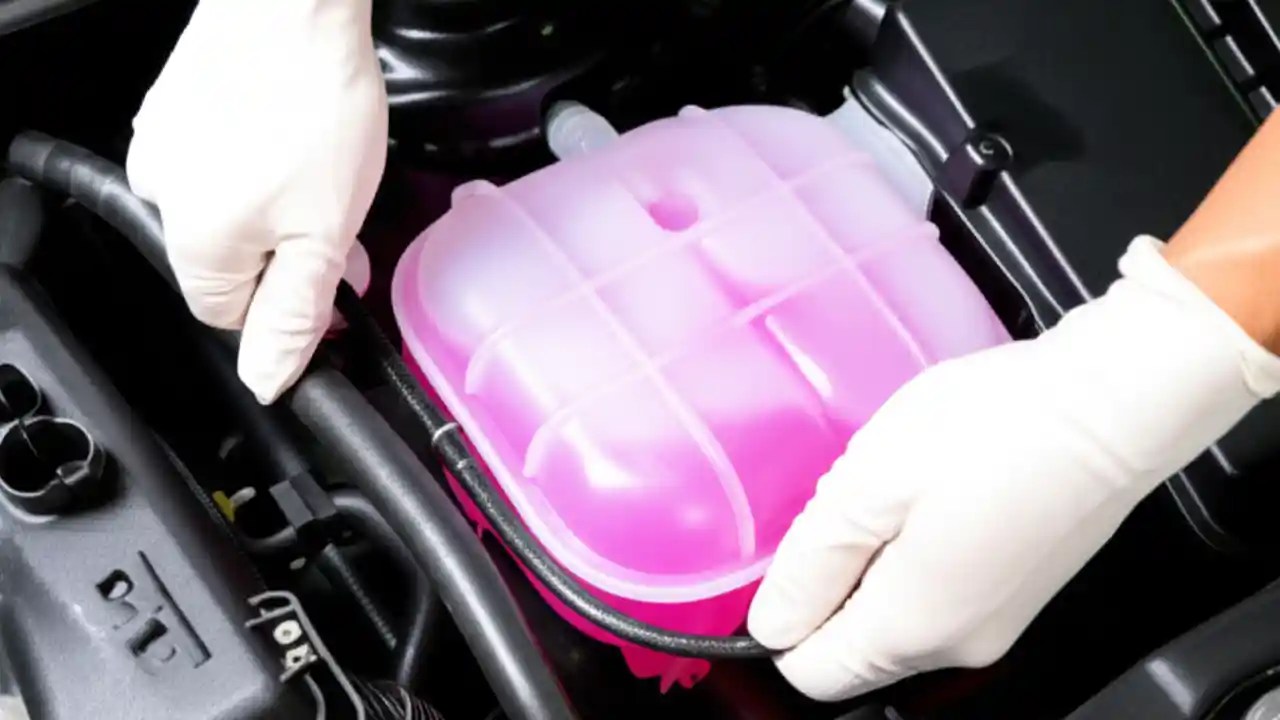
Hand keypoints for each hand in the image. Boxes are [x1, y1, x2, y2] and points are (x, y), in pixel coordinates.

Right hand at [127, 0, 386, 402]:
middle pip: (230, 263)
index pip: (230, 317)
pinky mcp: (178, 107)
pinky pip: (220, 160)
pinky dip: (258, 160)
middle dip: (287, 253)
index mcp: (195, 245)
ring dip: (276, 204)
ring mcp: (165, 145)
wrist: (295, 6)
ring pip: (228, 209)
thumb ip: (294, 314)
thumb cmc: (314, 107)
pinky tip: (294, 135)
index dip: (288, 308)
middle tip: (335, 218)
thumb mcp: (324, 235)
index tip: (328, 281)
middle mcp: (163, 196)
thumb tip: (267, 381)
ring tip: (319, 166)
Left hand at [748, 237, 1279, 700]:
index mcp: (910, 629)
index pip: (811, 672)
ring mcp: (996, 621)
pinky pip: (938, 592)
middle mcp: (958, 646)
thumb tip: (769, 625)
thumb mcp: (871, 485)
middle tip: (848, 503)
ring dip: (873, 563)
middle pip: (854, 648)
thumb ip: (811, 565)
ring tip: (895, 488)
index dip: (781, 617)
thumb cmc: (998, 428)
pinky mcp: (1018, 589)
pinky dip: (915, 553)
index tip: (788, 555)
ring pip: (895, 617)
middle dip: (829, 585)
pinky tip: (931, 490)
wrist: (1116, 399)